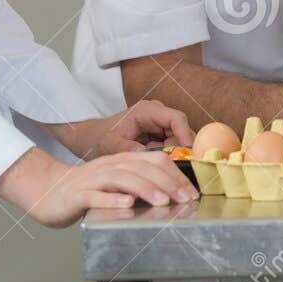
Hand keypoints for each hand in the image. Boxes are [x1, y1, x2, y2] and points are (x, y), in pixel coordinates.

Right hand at [0, 148, 197, 228]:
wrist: (47, 189)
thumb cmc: (86, 189)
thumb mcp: (116, 181)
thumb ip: (140, 183)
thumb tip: (172, 192)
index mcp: (122, 161)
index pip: (155, 160)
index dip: (176, 174)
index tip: (191, 192)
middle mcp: (110, 166)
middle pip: (142, 168)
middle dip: (167, 182)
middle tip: (185, 198)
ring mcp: (93, 179)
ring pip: (122, 179)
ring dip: (145, 189)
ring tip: (162, 200)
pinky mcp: (77, 194)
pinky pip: (95, 195)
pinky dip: (112, 199)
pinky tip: (126, 205)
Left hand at [46, 101, 193, 159]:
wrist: (92, 139)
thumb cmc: (99, 138)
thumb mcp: (109, 145)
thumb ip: (125, 148)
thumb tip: (143, 156)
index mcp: (147, 110)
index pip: (176, 119)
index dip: (186, 135)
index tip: (190, 154)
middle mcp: (157, 115)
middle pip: (182, 131)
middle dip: (182, 150)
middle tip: (179, 170)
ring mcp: (160, 125)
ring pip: (180, 141)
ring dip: (176, 156)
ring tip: (164, 172)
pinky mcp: (160, 136)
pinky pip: (173, 147)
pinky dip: (170, 159)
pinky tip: (160, 169)